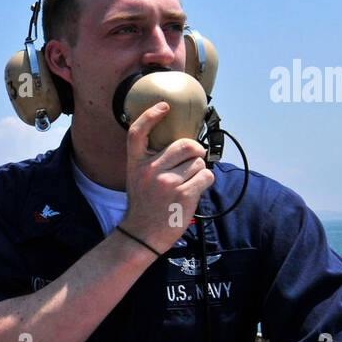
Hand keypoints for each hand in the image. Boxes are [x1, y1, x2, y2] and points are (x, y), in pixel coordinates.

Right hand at [120, 103, 213, 251]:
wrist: (142, 235)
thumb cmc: (144, 206)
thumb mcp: (137, 179)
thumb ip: (153, 161)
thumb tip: (185, 145)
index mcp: (136, 164)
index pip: (137, 132)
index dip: (151, 115)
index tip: (164, 106)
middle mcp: (150, 170)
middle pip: (185, 145)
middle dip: (196, 151)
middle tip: (196, 158)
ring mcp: (166, 182)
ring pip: (198, 162)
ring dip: (199, 171)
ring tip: (188, 183)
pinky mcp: (183, 194)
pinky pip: (206, 176)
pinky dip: (205, 181)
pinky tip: (194, 190)